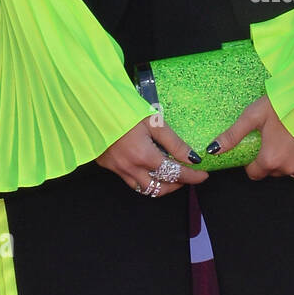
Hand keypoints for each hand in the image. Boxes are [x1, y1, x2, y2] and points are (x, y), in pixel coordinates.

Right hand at [95, 116, 209, 195]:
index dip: (192, 176)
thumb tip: (193, 159)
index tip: (203, 175)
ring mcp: (117, 169)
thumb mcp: (153, 122)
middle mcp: (130, 168)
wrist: (91, 105)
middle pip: (160, 188)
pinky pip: (129, 181)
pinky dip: (143, 180)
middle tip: (187, 177)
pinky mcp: (107, 166)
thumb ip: (174, 143)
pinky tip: (147, 168)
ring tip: (169, 176)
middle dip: (176, 186)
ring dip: (159, 186)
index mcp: (144, 156)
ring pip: (143, 189)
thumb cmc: (123, 108)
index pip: (174, 173)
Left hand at [207, 95, 293, 180]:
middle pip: (271, 171)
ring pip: (288, 169)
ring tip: (286, 135)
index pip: (254, 174)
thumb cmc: (284, 105)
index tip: (254, 146)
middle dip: (268, 158)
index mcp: (270, 159)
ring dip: (285, 158)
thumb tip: (213, 150)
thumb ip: (233, 135)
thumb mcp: (253, 116)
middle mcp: (288, 168)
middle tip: (270, 136)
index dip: (251, 162)